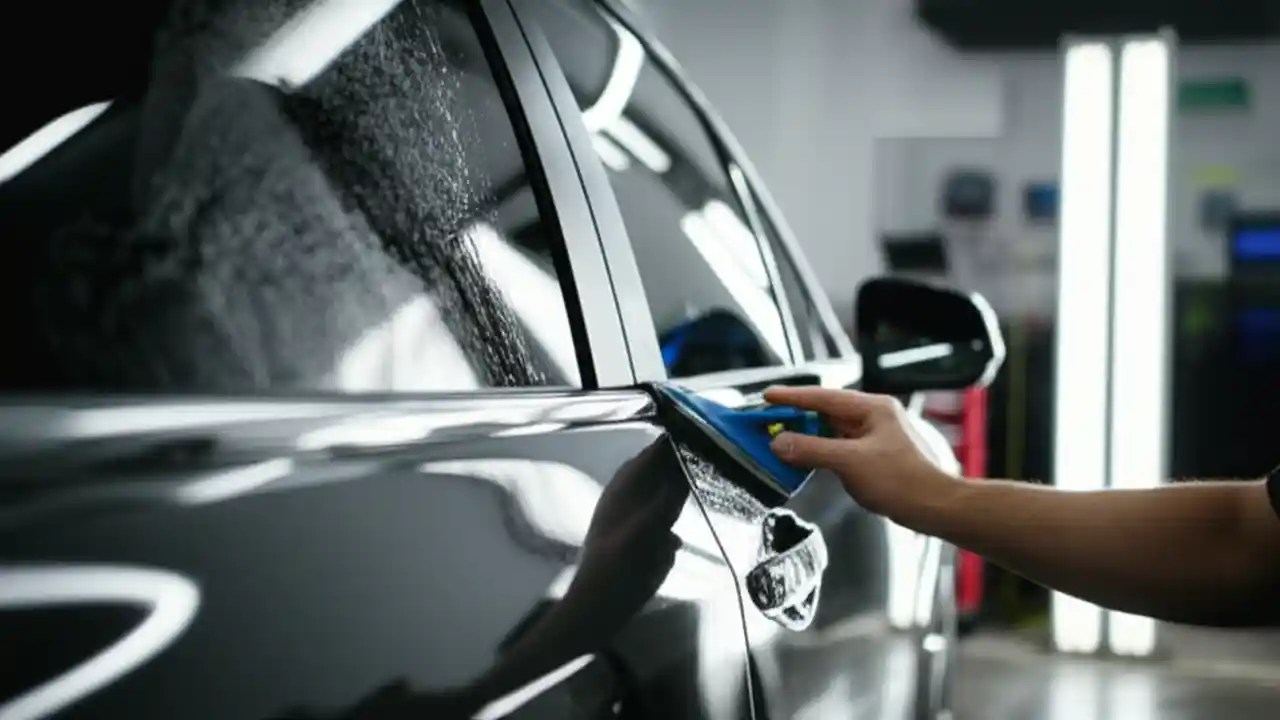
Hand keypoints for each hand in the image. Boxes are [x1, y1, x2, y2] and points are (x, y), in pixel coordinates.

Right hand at [763, 386, 954, 517]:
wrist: (935, 506)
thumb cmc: (900, 480)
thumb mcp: (850, 463)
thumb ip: (812, 450)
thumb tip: (779, 443)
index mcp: (872, 408)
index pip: (824, 397)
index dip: (792, 397)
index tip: (767, 396)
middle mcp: (873, 417)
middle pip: (826, 412)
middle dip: (796, 418)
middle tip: (767, 421)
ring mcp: (874, 436)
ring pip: (831, 431)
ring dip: (806, 436)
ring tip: (780, 441)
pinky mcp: (873, 455)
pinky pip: (838, 447)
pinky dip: (819, 451)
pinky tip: (804, 459)